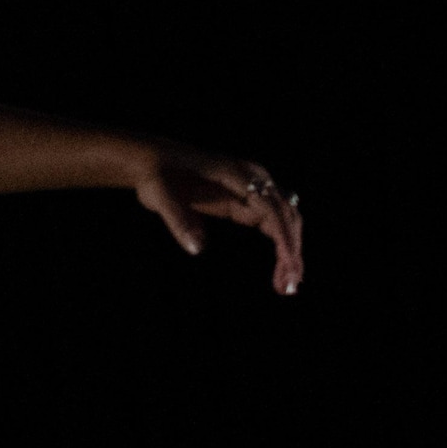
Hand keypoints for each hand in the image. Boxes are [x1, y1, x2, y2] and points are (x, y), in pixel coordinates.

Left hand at [134, 142, 304, 294]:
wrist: (154, 161)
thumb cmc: (156, 175)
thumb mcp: (159, 196)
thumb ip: (178, 220)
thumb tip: (197, 249)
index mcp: (236, 175)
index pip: (270, 208)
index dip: (283, 236)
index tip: (289, 264)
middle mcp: (252, 178)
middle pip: (285, 215)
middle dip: (292, 250)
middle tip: (289, 286)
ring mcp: (252, 188)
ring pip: (285, 220)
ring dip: (291, 250)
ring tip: (288, 285)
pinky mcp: (246, 200)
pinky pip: (273, 223)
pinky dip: (281, 245)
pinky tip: (281, 269)